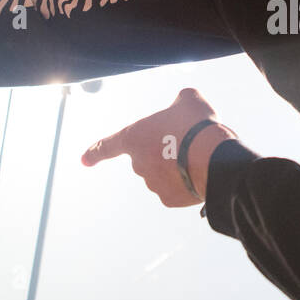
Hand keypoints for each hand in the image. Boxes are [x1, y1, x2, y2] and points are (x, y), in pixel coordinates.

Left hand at [81, 87, 235, 205]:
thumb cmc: (198, 125)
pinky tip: (199, 173)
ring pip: (163, 175)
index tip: (84, 160)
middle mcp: (138, 164)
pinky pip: (176, 190)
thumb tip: (184, 102)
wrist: (215, 158)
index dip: (95, 152)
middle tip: (186, 143)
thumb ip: (180, 100)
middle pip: (148, 158)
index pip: (108, 145)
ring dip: (176, 168)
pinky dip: (186, 183)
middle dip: (164, 153)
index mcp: (134, 137)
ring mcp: (152, 184)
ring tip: (198, 158)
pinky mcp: (168, 199)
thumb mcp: (189, 100)